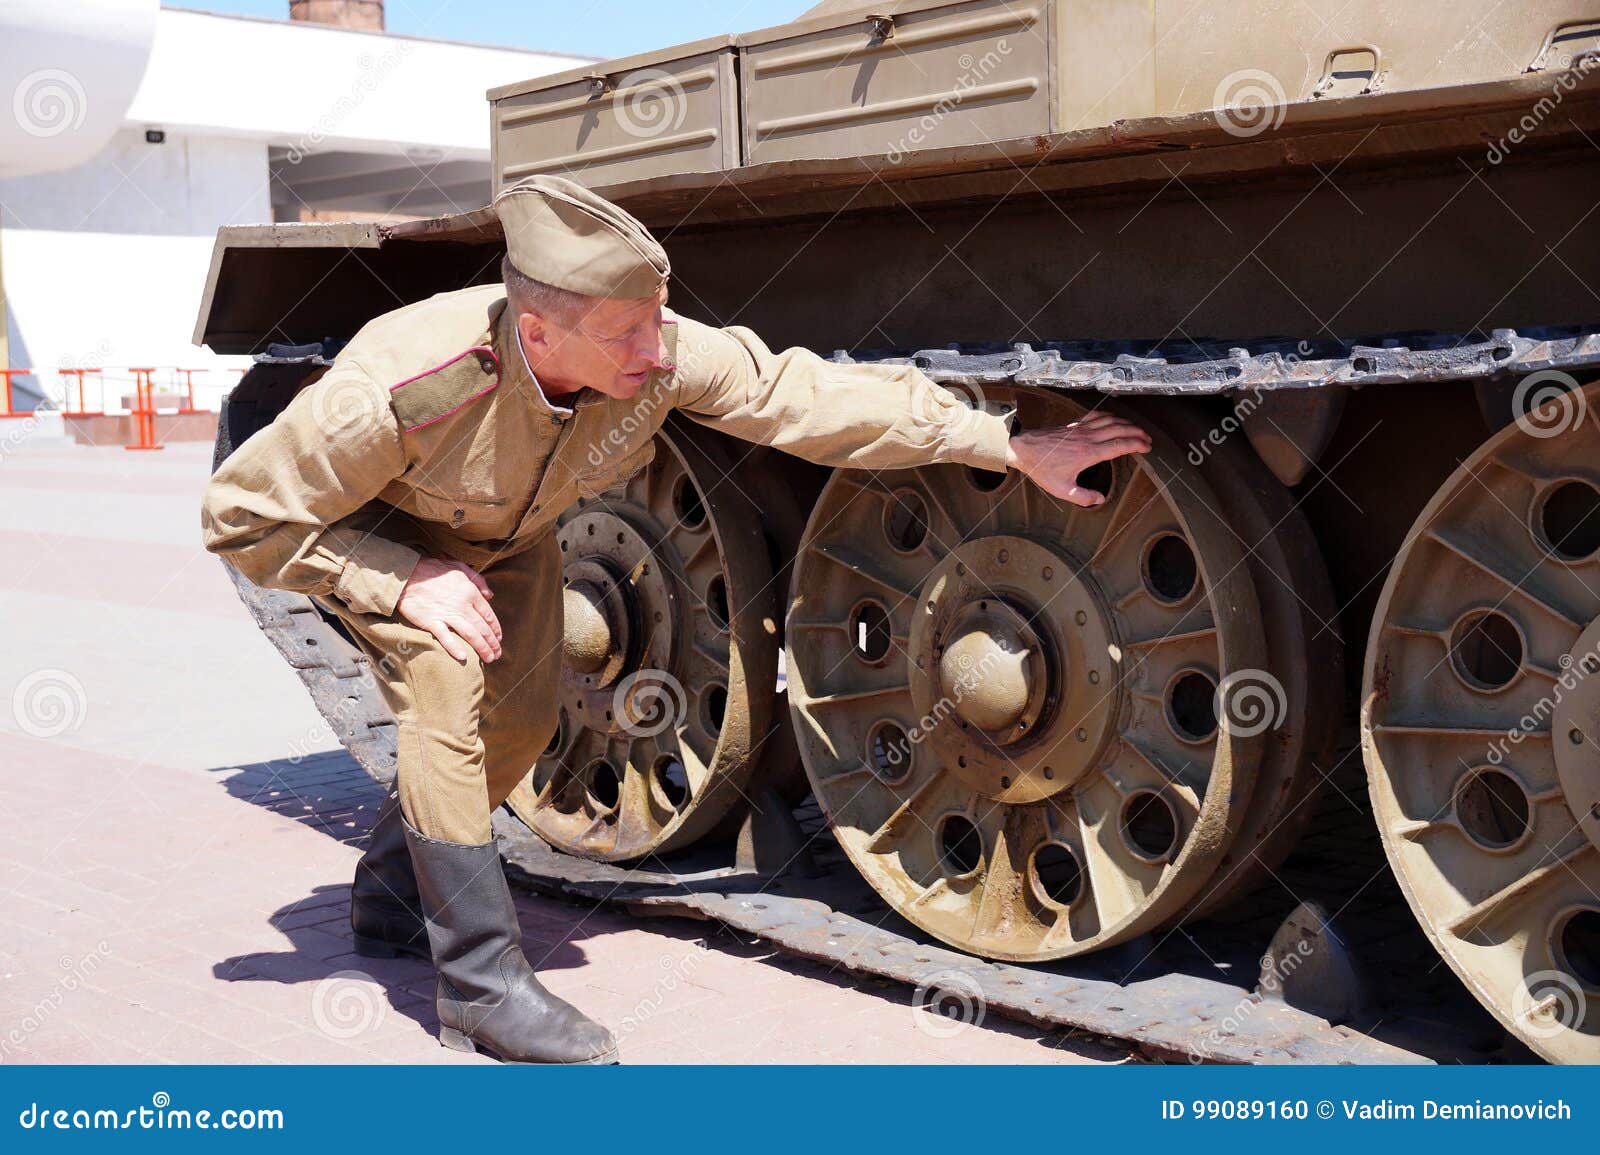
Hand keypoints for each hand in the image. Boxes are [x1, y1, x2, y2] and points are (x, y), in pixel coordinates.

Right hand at [395, 557, 502, 662]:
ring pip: (470, 635)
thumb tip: (490, 595)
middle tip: (498, 653)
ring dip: (482, 648)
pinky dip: (454, 647)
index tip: (499, 638)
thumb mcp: (459, 567)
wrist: (407, 574)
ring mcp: (446, 614)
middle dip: (492, 643)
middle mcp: (462, 605)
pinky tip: (463, 657)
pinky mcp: (431, 621)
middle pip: (482, 627)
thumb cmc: (433, 570)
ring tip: (489, 659)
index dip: (495, 628)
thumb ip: (478, 580)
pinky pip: (445, 637)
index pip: (488, 614)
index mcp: (470, 591)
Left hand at [1004, 412, 1152, 506]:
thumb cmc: (1042, 469)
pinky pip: (1097, 415)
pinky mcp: (1074, 424)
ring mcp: (1081, 428)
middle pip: (1120, 429)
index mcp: (1089, 453)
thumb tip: (1101, 499)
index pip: (1120, 445)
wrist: (1025, 449)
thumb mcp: (1062, 490)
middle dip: (1137, 433)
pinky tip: (1115, 418)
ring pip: (1110, 420)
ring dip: (1127, 423)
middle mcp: (1088, 437)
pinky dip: (1110, 415)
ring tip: (1137, 429)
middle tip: (1148, 439)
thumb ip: (1083, 497)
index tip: (1147, 448)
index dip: (1137, 444)